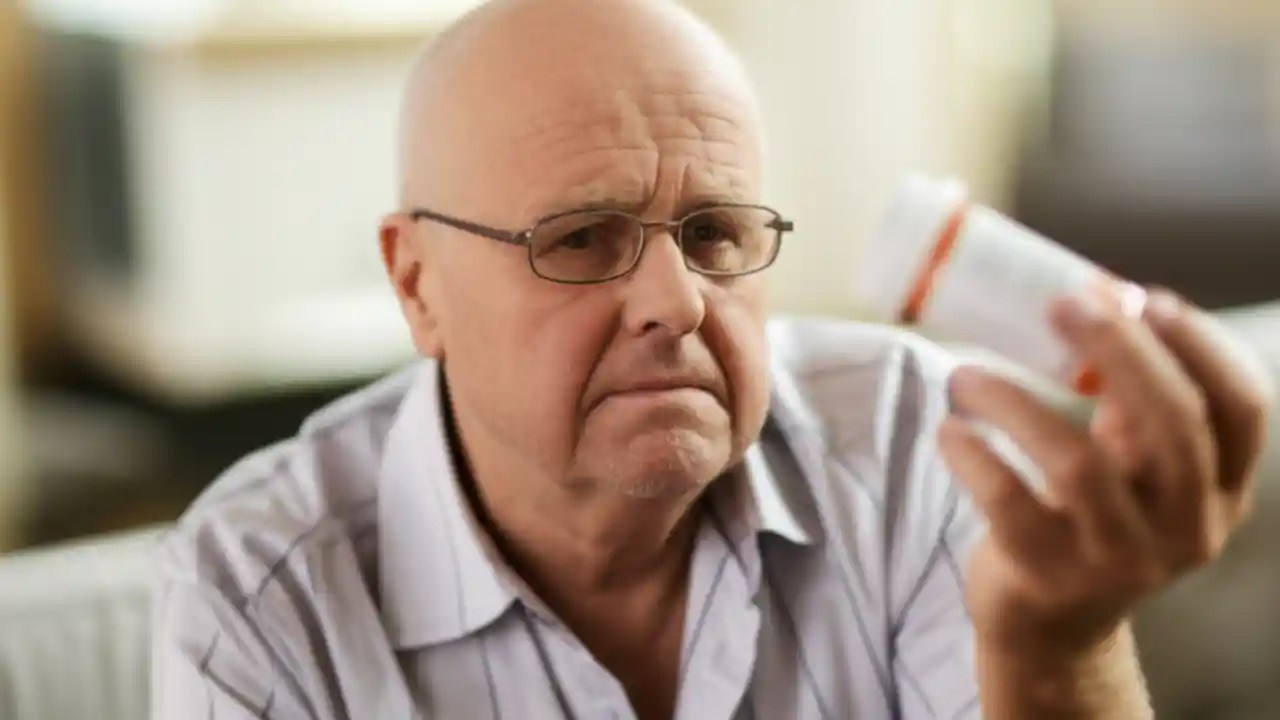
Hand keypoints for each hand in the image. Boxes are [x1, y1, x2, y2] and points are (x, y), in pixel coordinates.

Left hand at [940, 289, 1274, 661]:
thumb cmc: (1087, 520)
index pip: (1243, 411)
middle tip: (1063, 302)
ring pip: (1077, 464)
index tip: (1148, 296)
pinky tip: (950, 430)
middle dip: (1120, 351)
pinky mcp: (1049, 577)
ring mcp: (1118, 560)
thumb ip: (1129, 402)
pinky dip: (972, 454)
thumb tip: (1098, 298)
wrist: (1048, 626)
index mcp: (1218, 493)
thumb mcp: (1131, 467)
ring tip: (966, 374)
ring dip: (1014, 402)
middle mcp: (1185, 530)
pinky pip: (1008, 499)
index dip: (1202, 347)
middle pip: (1172, 425)